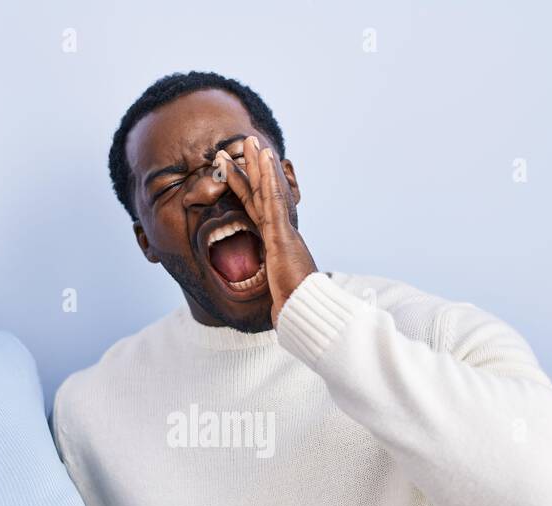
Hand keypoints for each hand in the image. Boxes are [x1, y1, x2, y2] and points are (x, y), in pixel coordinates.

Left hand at [215, 135, 316, 323]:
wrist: (309, 318)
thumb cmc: (298, 313)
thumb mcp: (282, 301)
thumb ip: (280, 299)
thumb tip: (278, 315)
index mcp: (280, 247)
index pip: (260, 213)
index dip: (250, 191)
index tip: (241, 172)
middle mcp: (284, 234)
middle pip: (263, 195)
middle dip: (253, 169)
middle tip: (245, 144)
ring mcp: (284, 233)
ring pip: (268, 191)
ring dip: (259, 163)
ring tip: (250, 140)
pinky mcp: (282, 236)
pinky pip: (273, 201)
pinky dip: (268, 177)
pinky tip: (263, 159)